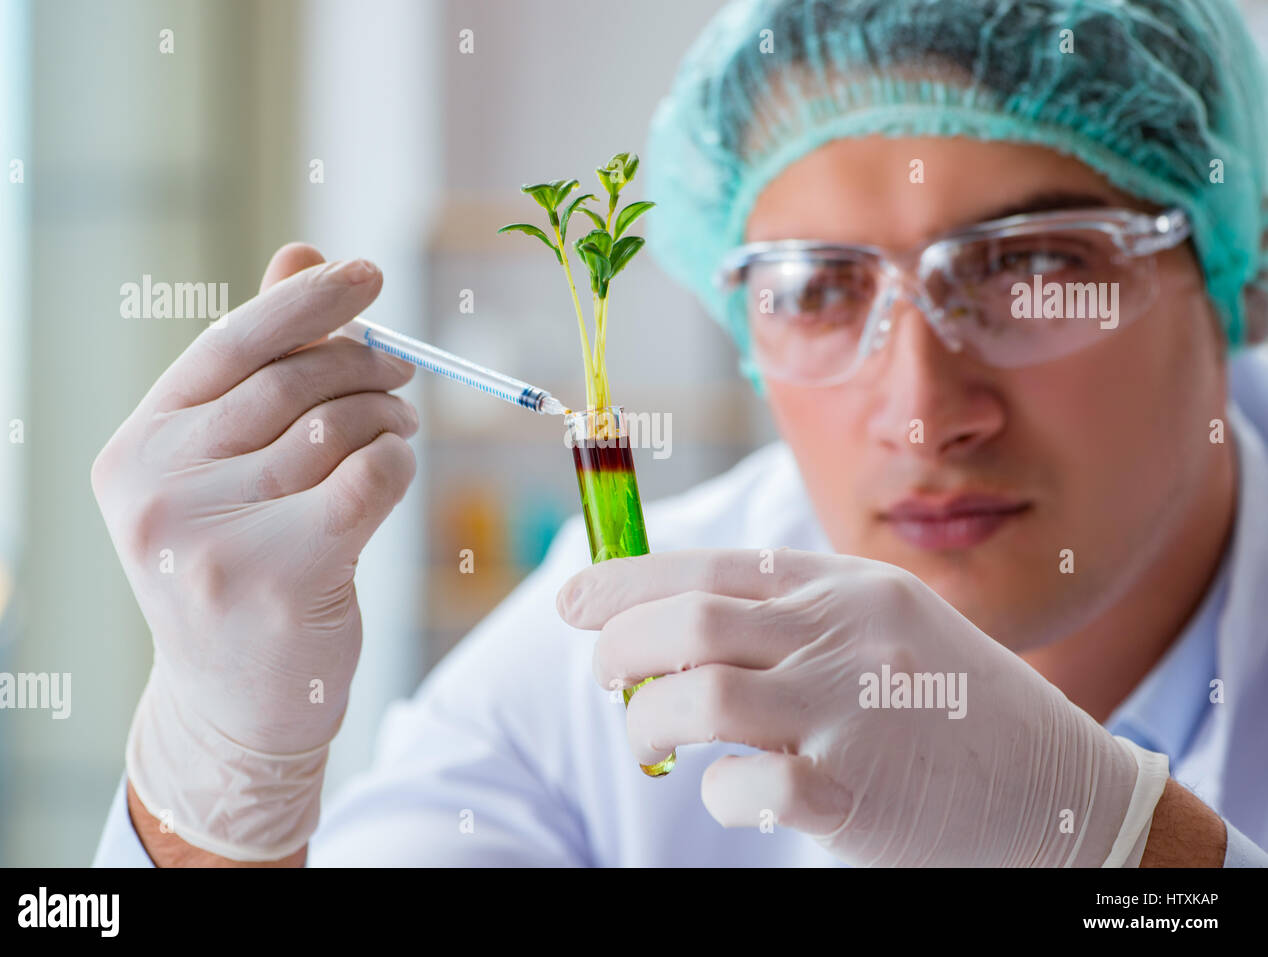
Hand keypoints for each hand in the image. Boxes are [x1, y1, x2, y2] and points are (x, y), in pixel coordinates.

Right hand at [92, 244, 418, 860]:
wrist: (234, 705)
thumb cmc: (240, 570)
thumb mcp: (226, 472)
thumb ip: (259, 370)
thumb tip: (301, 254)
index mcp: (137, 449)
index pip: (229, 345)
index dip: (306, 301)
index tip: (366, 274)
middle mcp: (159, 488)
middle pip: (290, 381)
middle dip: (364, 364)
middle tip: (402, 375)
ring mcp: (211, 535)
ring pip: (333, 426)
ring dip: (387, 414)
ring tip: (398, 428)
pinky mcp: (276, 575)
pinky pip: (367, 475)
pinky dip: (397, 459)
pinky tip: (394, 468)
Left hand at [557, 548, 1169, 866]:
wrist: (1067, 792)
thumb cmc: (954, 709)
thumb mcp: (888, 628)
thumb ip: (796, 617)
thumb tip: (677, 622)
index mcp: (848, 589)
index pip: (714, 567)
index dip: (628, 581)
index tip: (574, 601)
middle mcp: (848, 636)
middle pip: (692, 622)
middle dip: (621, 645)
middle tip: (606, 674)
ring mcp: (856, 712)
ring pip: (703, 697)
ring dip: (649, 717)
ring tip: (646, 734)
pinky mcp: (863, 794)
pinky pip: (754, 785)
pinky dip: (720, 792)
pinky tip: (732, 794)